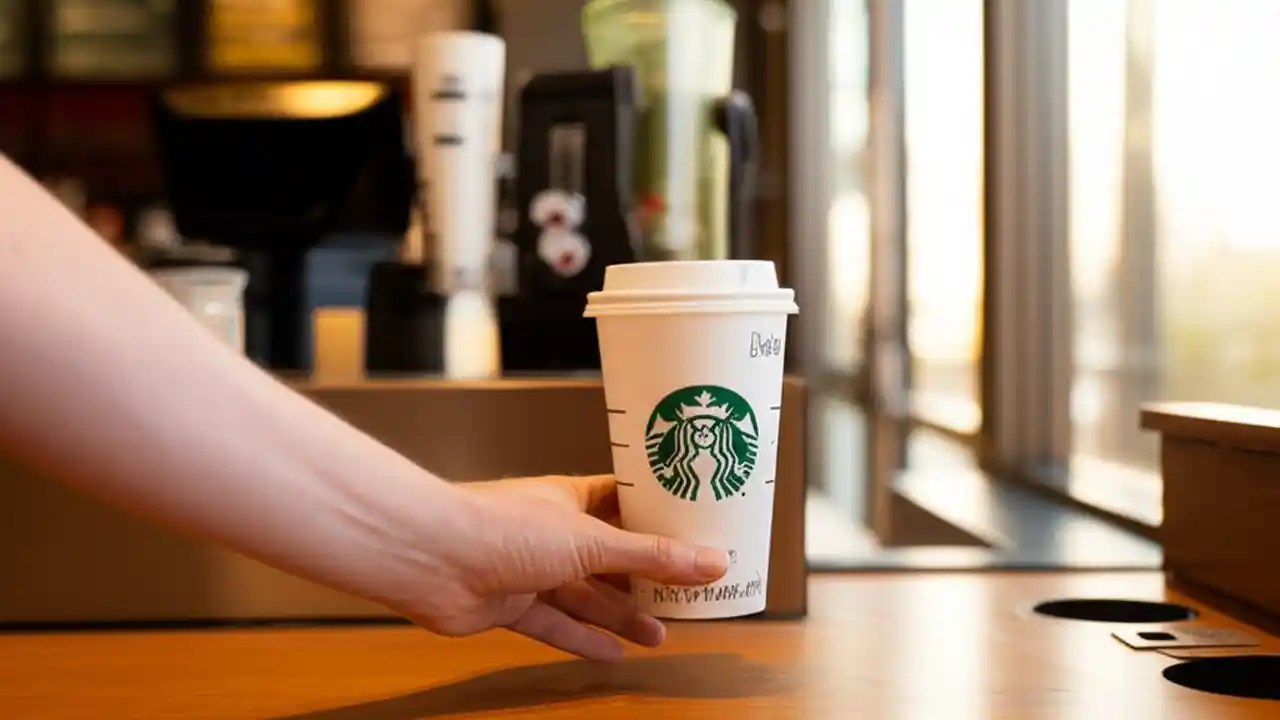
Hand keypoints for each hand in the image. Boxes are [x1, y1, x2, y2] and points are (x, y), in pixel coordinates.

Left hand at [391, 475, 728, 661]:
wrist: (431, 558)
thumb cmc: (502, 528)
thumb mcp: (591, 540)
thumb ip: (650, 556)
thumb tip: (711, 562)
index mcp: (570, 500)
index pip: (621, 503)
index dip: (654, 516)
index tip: (691, 529)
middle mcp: (551, 533)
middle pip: (607, 558)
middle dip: (643, 578)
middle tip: (683, 595)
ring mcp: (529, 571)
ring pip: (584, 596)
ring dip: (620, 615)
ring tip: (660, 633)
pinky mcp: (509, 606)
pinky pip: (555, 625)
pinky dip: (582, 639)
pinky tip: (613, 654)